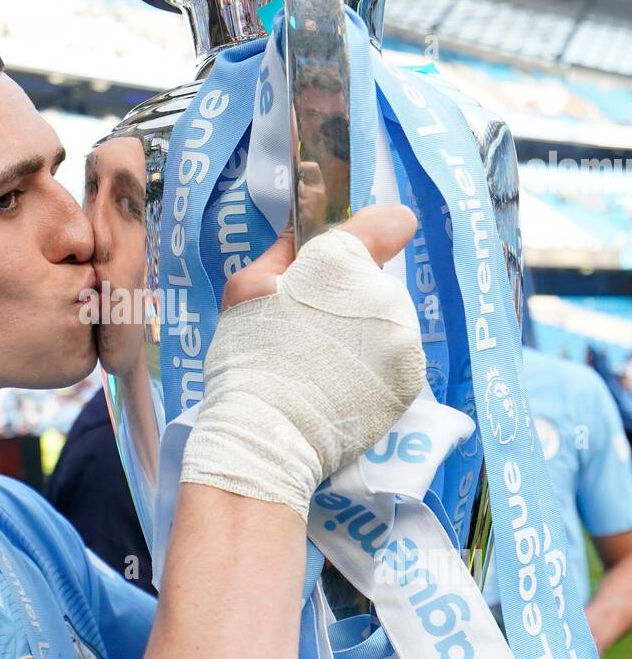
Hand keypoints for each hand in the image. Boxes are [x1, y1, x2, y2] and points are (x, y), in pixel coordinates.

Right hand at [181, 204, 423, 521]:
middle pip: (377, 283)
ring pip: (387, 323)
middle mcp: (385, 293)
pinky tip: (341, 387)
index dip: (372, 236)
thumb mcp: (247, 287)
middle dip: (350, 299)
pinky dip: (374, 370)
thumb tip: (303, 223)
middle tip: (309, 332)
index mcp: (344, 261)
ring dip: (363, 336)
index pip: (389, 224)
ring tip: (322, 366)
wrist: (266, 435)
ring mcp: (403, 338)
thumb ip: (286, 249)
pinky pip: (394, 360)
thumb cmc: (247, 355)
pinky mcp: (410, 379)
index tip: (350, 259)